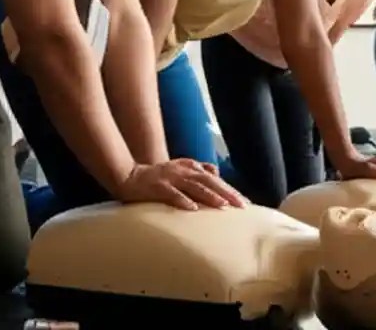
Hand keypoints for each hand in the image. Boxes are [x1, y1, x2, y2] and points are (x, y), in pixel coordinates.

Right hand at [114, 159, 247, 210]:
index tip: (245, 202)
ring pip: (194, 187)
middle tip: (241, 206)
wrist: (130, 176)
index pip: (216, 179)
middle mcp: (183, 171)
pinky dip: (182, 201)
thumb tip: (216, 172)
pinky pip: (172, 194)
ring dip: (209, 196)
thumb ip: (198, 170)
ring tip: (223, 206)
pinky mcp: (158, 187)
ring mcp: (171, 179)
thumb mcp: (180, 170)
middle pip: (210, 182)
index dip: (231, 190)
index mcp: (190, 167)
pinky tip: (192, 209)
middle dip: (227, 193)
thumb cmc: (158, 177)